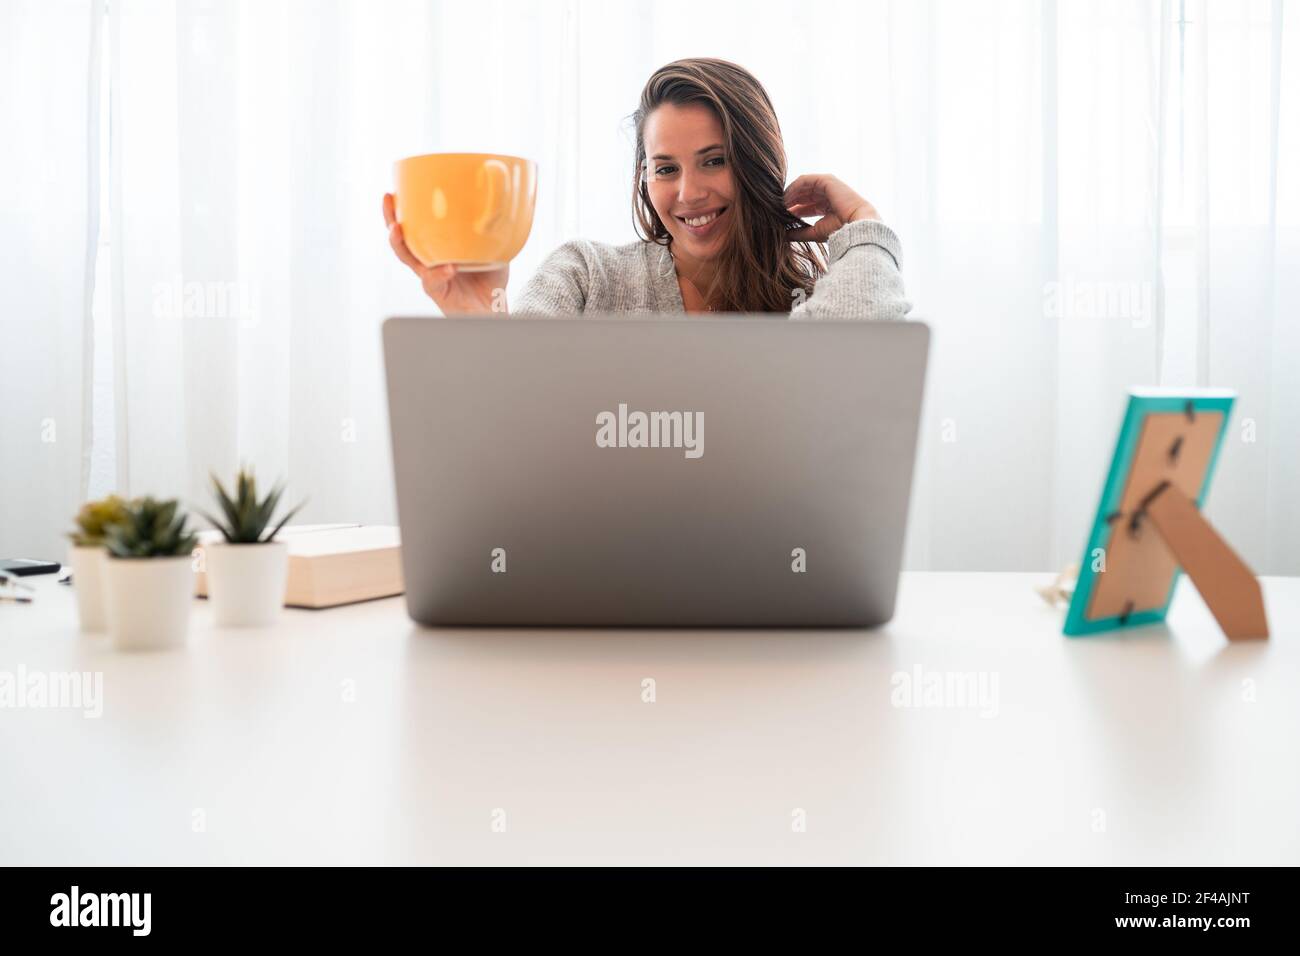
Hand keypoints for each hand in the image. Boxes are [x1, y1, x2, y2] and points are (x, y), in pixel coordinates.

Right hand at [383, 193, 508, 313]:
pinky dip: (439, 273)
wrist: (495, 308)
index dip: (404, 207)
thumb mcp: (496, 247)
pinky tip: (449, 267)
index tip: (396, 187)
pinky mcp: (437, 293)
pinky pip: (432, 281)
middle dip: (390, 217)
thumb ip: (497, 229)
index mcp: (437, 246)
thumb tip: (504, 202)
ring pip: (406, 257)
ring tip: (396, 228)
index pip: (415, 224)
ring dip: (398, 242)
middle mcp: (428, 259)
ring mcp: (430, 275)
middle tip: (387, 198)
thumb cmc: (491, 278)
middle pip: (401, 236)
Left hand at [783, 174, 878, 242]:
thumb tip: (783, 235)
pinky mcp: (826, 179)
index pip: (805, 205)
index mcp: (827, 206)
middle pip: (802, 195)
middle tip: (775, 210)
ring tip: (778, 205)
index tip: (780, 217)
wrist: (856, 225)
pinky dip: (793, 188)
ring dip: (789, 195)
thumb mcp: (814, 232)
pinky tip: (785, 198)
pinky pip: (804, 181)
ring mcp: (827, 186)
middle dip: (789, 202)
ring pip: (802, 187)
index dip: (792, 210)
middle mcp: (827, 195)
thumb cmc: (839, 231)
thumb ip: (798, 232)